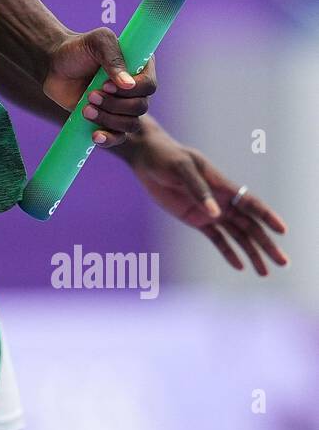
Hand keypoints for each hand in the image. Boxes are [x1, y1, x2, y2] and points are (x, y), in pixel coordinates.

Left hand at [44, 31, 155, 147]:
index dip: (131, 89)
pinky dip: (109, 139)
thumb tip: (128, 85)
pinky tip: (95, 136)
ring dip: (108, 119)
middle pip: (140, 107)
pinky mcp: (108, 120)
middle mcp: (134, 88)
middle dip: (114, 105)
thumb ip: (113, 57)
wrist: (53, 65)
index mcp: (139, 67)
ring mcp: (122, 106)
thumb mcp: (97, 41)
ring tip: (86, 109)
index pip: (149, 85)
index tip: (106, 84)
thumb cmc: (77, 49)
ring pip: (131, 124)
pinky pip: (118, 137)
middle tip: (91, 95)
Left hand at [126, 125, 288, 274]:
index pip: (251, 204)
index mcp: (222, 185)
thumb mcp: (182, 169)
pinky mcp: (196, 220)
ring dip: (252, 253)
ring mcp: (210, 211)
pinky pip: (217, 239)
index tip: (282, 231)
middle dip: (266, 244)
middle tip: (283, 262)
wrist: (147, 159)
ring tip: (265, 272)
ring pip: (237, 235)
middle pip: (250, 225)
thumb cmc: (168, 157)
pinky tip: (240, 266)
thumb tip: (215, 214)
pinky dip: (229, 252)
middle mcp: (222, 200)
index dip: (267, 217)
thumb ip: (198, 190)